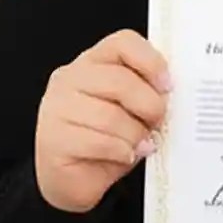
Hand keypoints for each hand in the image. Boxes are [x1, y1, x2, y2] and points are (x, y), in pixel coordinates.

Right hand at [34, 29, 170, 212]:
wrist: (74, 179)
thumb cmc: (109, 139)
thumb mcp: (132, 109)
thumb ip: (147, 92)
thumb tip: (170, 93)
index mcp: (93, 62)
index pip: (123, 43)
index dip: (151, 61)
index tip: (168, 85)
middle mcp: (70, 78)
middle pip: (120, 81)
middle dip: (149, 106)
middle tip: (157, 122)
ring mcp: (56, 108)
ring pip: (110, 116)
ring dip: (135, 135)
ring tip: (140, 143)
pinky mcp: (52, 139)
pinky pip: (99, 142)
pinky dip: (121, 151)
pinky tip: (125, 154)